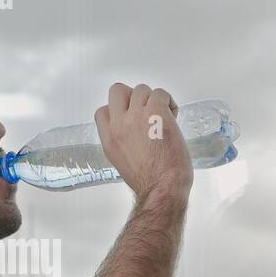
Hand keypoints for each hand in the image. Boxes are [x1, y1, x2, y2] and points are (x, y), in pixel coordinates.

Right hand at [93, 83, 192, 202]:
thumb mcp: (121, 161)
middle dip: (133, 96)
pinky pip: (161, 93)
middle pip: (117, 90)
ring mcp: (136, 116)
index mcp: (109, 138)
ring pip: (141, 89)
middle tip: (146, 110)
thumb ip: (121, 141)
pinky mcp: (156, 112)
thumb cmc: (149, 181)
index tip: (130, 117)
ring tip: (163, 116)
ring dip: (154, 100)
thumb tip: (132, 129)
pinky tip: (172, 115)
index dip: (118, 110)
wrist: (162, 187)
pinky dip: (169, 102)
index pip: (103, 110)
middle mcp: (119, 124)